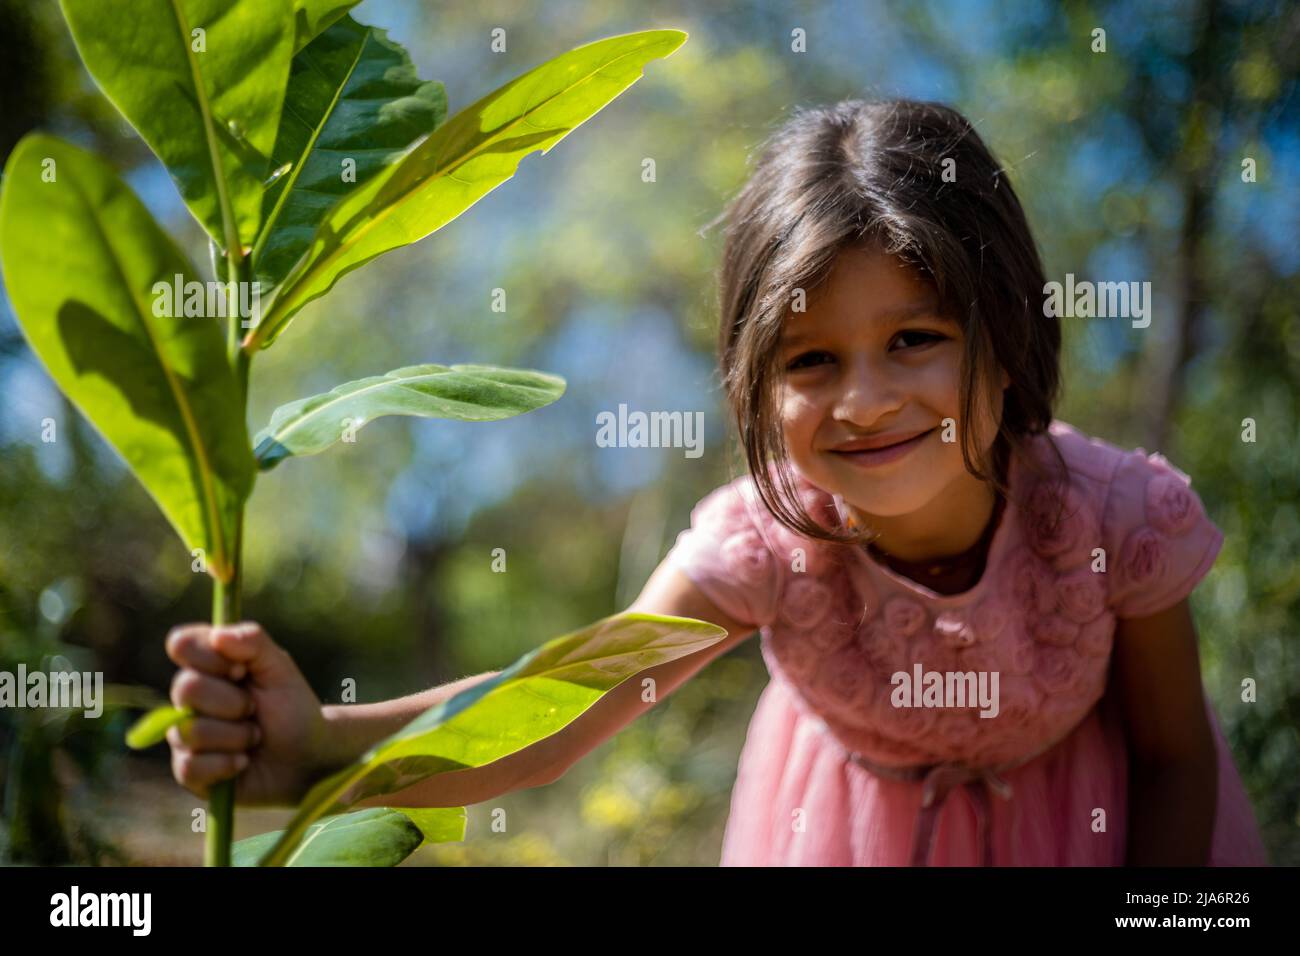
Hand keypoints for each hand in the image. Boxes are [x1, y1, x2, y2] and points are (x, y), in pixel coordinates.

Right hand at [165, 621, 330, 806]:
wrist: (307, 756)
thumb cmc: (291, 707)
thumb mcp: (280, 668)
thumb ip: (253, 642)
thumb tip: (218, 635)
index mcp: (208, 665)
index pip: (181, 644)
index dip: (210, 657)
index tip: (241, 670)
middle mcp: (189, 698)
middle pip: (186, 688)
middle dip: (232, 702)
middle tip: (255, 709)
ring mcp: (185, 734)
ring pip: (191, 731)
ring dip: (236, 736)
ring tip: (255, 737)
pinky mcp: (188, 771)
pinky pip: (191, 767)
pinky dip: (227, 764)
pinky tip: (243, 762)